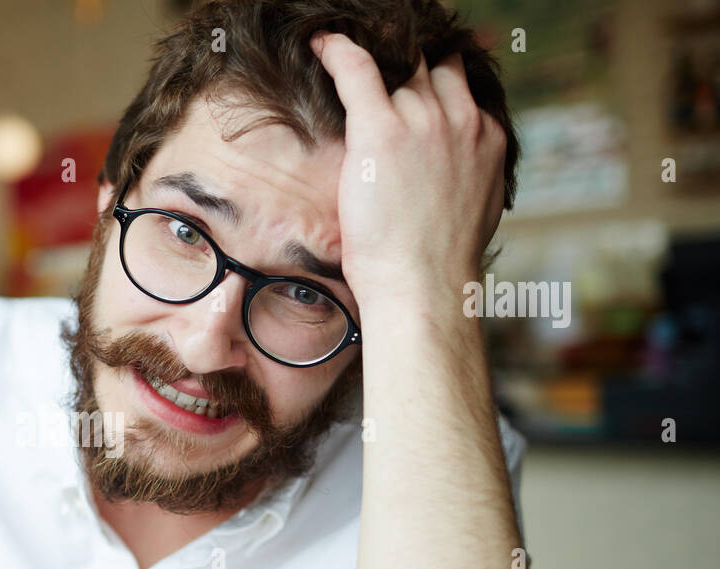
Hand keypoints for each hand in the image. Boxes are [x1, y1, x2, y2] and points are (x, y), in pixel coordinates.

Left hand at [310, 32, 506, 307]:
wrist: (424, 286)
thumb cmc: (437, 267)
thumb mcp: (473, 211)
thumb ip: (467, 176)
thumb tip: (453, 175)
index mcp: (485, 139)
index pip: (459, 86)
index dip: (435, 77)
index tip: (415, 79)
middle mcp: (460, 120)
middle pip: (431, 69)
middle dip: (408, 64)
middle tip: (380, 64)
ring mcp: (423, 122)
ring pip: (398, 69)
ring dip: (377, 62)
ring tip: (348, 55)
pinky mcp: (382, 130)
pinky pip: (359, 69)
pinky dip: (338, 51)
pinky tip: (322, 43)